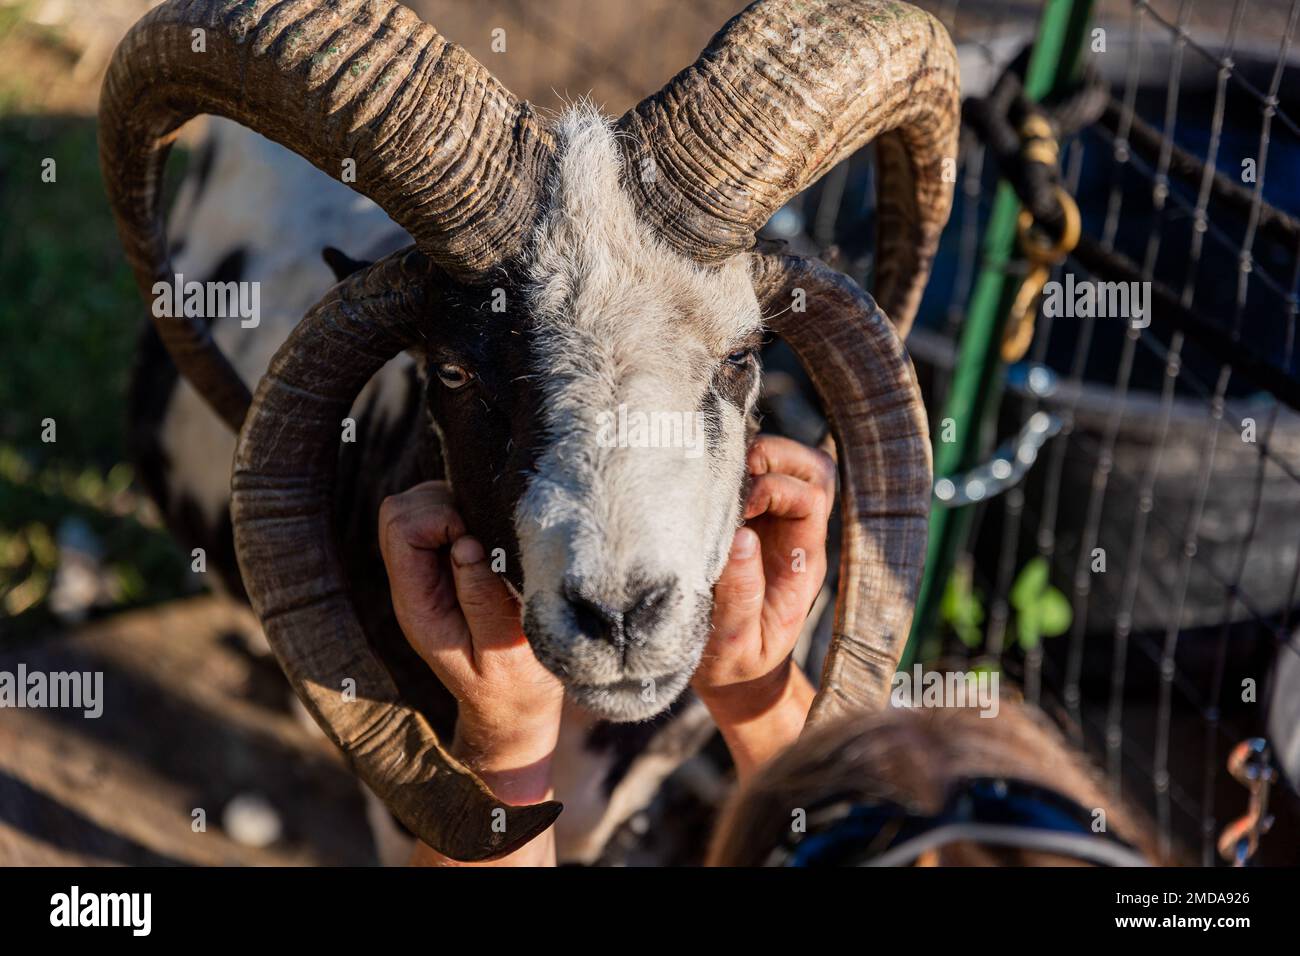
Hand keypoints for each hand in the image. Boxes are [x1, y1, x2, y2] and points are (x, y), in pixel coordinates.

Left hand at [379, 481, 562, 865]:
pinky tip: (495, 541)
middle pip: (400, 509)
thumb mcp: (506, 654)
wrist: (513, 710)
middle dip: (446, 506)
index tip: (481, 543)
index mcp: (418, 605)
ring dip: (459, 508)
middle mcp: (414, 584)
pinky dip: (468, 512)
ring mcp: (427, 573)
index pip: (402, 530)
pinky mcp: (448, 563)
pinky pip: (443, 513)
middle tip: (488, 539)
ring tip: (495, 542)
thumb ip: (484, 602)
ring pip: (419, 503)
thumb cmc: (516, 687)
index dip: (442, 519)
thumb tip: (465, 546)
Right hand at [692, 435, 831, 776]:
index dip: (776, 489)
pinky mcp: (738, 515)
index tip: (737, 509)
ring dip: (750, 453)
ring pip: (781, 461)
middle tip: (731, 471)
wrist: (729, 672)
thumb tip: (740, 537)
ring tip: (713, 470)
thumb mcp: (738, 641)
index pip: (811, 498)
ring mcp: (769, 520)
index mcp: (803, 559)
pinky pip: (744, 473)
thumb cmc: (735, 661)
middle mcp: (793, 532)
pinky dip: (727, 464)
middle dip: (774, 454)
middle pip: (810, 466)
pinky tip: (700, 476)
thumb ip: (740, 596)